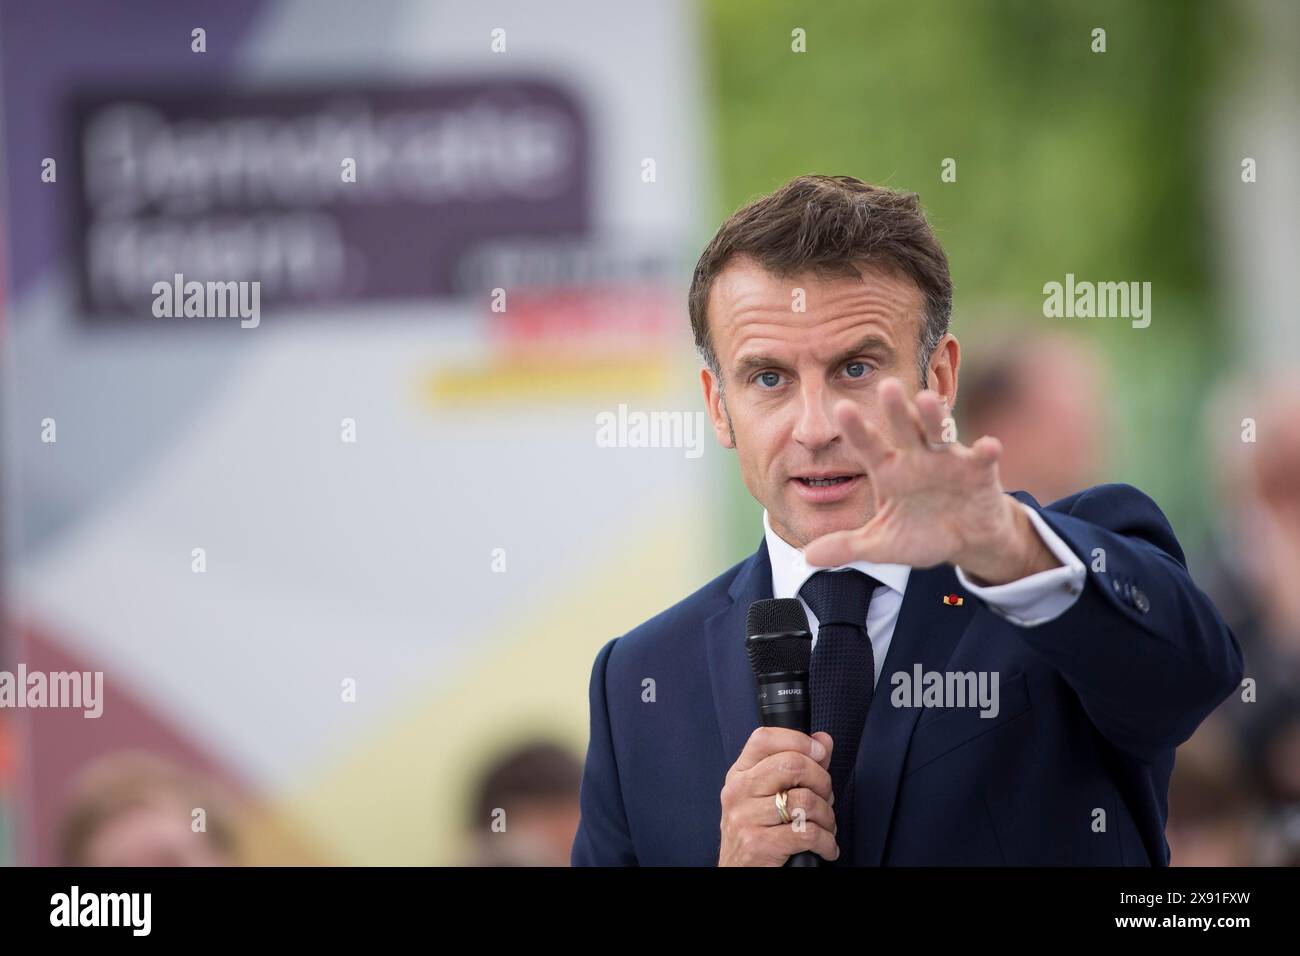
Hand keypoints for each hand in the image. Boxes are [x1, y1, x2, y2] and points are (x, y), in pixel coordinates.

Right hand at [718, 727, 838, 865]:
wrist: (737, 874)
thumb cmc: (757, 833)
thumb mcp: (769, 796)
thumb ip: (799, 765)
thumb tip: (823, 740)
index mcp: (740, 774)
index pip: (764, 738)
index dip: (798, 740)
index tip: (820, 753)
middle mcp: (738, 792)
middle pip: (791, 764)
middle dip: (822, 780)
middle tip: (826, 797)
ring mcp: (745, 817)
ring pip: (805, 800)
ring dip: (828, 816)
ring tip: (826, 826)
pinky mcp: (758, 844)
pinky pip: (807, 833)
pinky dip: (826, 842)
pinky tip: (825, 847)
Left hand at [801, 377, 1056, 583]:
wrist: (965, 541)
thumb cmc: (920, 533)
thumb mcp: (881, 544)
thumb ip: (847, 546)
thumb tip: (808, 557)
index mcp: (889, 470)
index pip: (868, 445)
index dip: (856, 429)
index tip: (841, 409)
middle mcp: (916, 456)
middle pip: (904, 427)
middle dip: (896, 409)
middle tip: (886, 386)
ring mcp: (948, 460)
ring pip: (940, 433)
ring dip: (935, 417)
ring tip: (927, 400)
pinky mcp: (979, 471)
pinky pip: (982, 457)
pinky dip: (985, 451)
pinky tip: (988, 446)